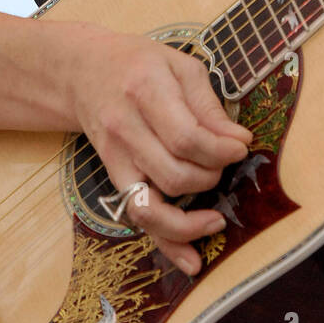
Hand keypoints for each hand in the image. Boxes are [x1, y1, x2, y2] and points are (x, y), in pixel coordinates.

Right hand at [58, 21, 253, 275]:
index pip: (185, 137)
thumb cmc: (139, 63)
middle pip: (173, 174)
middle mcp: (125, 129)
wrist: (82, 72)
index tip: (241, 148)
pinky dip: (166, 242)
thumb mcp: (179, 66)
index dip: (220, 151)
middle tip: (225, 165)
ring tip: (217, 216)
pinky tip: (192, 259)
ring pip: (152, 207)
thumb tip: (239, 142)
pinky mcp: (113, 178)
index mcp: (145, 91)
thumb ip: (208, 106)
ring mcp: (115, 158)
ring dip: (191, 219)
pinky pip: (140, 217)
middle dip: (211, 177)